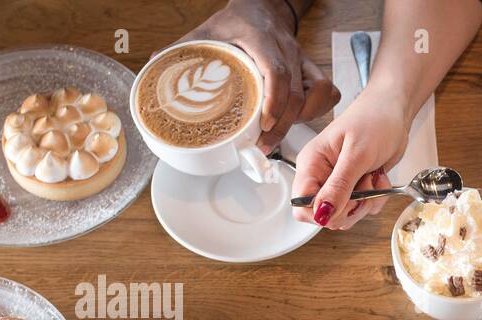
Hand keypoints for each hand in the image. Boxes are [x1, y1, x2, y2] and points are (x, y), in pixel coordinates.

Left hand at [183, 0, 338, 149]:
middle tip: (264, 144)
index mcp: (261, 39)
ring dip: (300, 120)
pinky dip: (317, 110)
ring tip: (278, 136)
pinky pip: (326, 91)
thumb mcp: (206, 31)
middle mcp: (287, 50)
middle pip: (296, 92)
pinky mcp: (311, 69)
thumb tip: (155, 67)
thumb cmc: (235, 22)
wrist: (263, 6)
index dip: (274, 100)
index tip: (264, 123)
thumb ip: (182, 50)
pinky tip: (300, 120)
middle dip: (283, 124)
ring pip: (316, 93)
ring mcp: (302, 60)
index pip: (277, 71)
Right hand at [290, 88, 407, 227]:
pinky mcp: (356, 187)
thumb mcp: (356, 154)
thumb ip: (339, 187)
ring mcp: (339, 183)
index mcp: (311, 164)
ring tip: (373, 176)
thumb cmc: (374, 120)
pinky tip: (379, 177)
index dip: (322, 213)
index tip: (345, 202)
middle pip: (326, 216)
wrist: (395, 112)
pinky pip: (363, 208)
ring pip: (346, 215)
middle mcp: (322, 176)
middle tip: (364, 185)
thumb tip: (321, 215)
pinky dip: (376, 198)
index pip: (301, 206)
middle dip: (350, 208)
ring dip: (366, 202)